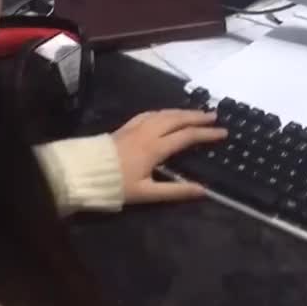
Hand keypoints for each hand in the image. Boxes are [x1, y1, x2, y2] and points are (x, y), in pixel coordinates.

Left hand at [112, 110, 226, 204]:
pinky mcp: (126, 126)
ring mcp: (135, 127)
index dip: (206, 133)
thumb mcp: (147, 193)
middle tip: (214, 116)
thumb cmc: (115, 185)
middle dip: (197, 117)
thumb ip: (175, 191)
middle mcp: (148, 132)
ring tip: (195, 113)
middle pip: (177, 119)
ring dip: (182, 112)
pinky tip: (166, 114)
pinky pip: (149, 113)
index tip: (222, 133)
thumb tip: (202, 190)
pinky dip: (163, 112)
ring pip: (163, 113)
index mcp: (155, 148)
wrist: (83, 172)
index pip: (186, 136)